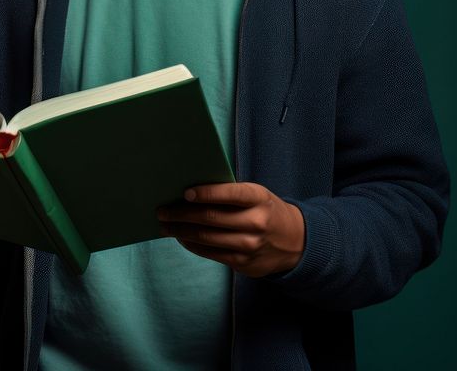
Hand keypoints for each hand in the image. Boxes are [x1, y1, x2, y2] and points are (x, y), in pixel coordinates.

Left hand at [156, 181, 304, 276]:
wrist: (294, 241)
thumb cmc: (265, 210)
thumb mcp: (256, 195)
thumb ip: (230, 194)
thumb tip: (190, 193)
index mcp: (258, 198)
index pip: (229, 194)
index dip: (206, 193)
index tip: (184, 193)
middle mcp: (255, 223)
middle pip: (211, 218)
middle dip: (182, 214)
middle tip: (162, 210)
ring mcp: (250, 246)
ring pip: (207, 238)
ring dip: (181, 232)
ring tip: (165, 226)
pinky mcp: (243, 264)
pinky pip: (211, 254)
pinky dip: (192, 245)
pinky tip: (181, 238)